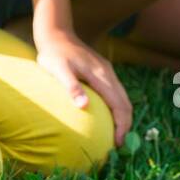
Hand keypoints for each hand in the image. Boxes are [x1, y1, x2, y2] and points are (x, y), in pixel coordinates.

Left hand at [34, 26, 131, 146]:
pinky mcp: (103, 71)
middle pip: (126, 104)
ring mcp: (107, 72)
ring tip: (115, 136)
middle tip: (118, 145)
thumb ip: (71, 86)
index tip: (117, 143)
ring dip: (123, 118)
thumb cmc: (53, 54)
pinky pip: (116, 93)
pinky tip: (108, 118)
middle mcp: (108, 74)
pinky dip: (117, 108)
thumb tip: (84, 106)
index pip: (119, 105)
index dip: (121, 126)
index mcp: (101, 75)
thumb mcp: (58, 69)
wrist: (56, 33)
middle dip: (125, 126)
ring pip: (123, 98)